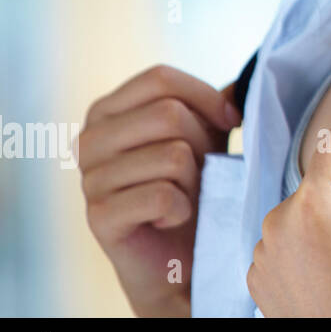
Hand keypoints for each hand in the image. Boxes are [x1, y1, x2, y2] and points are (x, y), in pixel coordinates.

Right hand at [79, 64, 242, 316]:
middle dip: (203, 143)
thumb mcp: (205, 134)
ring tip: (184, 195)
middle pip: (168, 114)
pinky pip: (163, 196)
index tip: (231, 120)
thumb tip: (242, 84)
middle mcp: (89, 139)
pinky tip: (170, 219)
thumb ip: (214, 103)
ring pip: (172, 156)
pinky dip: (182, 209)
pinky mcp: (99, 217)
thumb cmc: (192, 185)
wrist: (178, 253)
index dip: (206, 96)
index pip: (160, 78)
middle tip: (200, 170)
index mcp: (108, 110)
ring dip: (195, 181)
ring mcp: (88, 178)